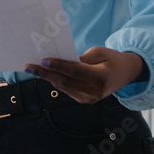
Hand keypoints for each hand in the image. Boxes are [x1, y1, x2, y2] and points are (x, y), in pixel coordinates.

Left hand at [23, 47, 145, 103]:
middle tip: (28, 66)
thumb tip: (58, 61)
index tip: (42, 60)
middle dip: (44, 73)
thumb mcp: (98, 52)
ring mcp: (89, 99)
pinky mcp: (84, 101)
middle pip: (64, 82)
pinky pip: (66, 90)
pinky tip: (44, 73)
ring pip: (62, 87)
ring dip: (46, 77)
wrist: (125, 74)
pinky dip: (55, 81)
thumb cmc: (111, 59)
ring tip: (31, 68)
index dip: (58, 66)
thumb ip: (80, 59)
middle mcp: (95, 92)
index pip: (75, 71)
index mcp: (101, 77)